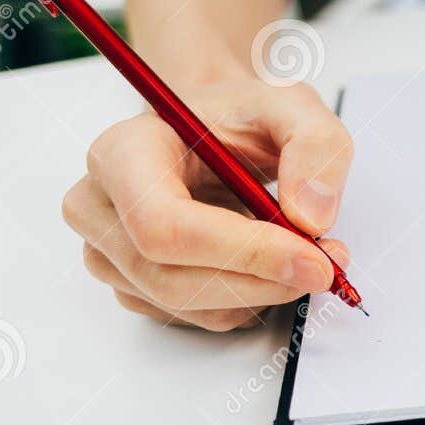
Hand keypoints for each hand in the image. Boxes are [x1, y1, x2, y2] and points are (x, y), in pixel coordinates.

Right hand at [63, 79, 352, 330]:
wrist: (212, 134)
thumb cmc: (239, 117)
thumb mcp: (293, 107)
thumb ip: (316, 148)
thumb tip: (311, 219)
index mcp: (121, 152)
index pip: (163, 224)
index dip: (242, 252)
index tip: (312, 258)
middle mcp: (98, 206)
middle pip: (171, 276)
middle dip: (261, 280)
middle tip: (326, 265)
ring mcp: (108, 253)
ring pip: (188, 305)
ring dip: (262, 293)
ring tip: (305, 253)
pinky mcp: (134, 287)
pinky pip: (198, 317)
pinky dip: (249, 300)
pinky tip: (268, 264)